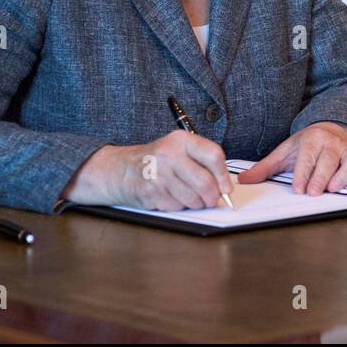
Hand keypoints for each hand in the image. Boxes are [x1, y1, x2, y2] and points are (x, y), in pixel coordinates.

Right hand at [60, 130, 234, 209]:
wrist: (120, 169)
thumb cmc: (156, 159)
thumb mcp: (178, 149)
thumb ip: (202, 160)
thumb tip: (225, 184)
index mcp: (181, 140)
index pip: (213, 155)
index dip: (223, 176)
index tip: (226, 187)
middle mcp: (169, 154)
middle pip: (205, 182)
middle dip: (212, 196)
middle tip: (212, 199)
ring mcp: (158, 174)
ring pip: (192, 198)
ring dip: (196, 204)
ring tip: (190, 198)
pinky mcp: (150, 192)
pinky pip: (177, 207)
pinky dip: (179, 207)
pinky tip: (172, 197)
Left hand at [238, 122, 346, 194]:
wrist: (331, 130)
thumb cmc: (307, 145)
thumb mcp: (284, 153)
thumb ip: (265, 168)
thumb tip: (243, 179)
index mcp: (311, 139)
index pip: (307, 156)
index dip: (303, 172)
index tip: (298, 187)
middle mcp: (330, 143)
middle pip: (328, 160)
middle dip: (321, 177)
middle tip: (314, 191)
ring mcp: (346, 150)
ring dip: (343, 175)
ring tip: (333, 188)